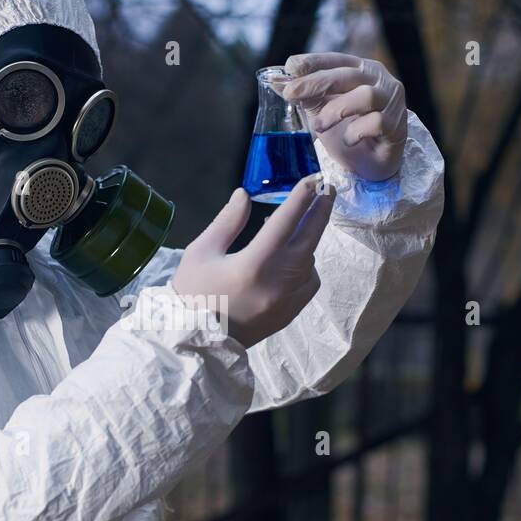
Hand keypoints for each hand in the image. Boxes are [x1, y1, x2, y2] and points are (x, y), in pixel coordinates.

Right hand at [172, 175, 334, 348]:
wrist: (196, 341)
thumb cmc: (193, 293)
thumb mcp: (201, 251)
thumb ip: (227, 221)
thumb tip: (245, 195)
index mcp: (255, 263)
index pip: (286, 221)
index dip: (300, 197)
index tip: (312, 179)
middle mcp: (278, 281)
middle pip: (310, 237)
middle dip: (320, 210)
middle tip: (326, 190)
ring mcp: (288, 299)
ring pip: (310, 259)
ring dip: (308, 238)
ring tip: (298, 224)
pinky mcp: (290, 313)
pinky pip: (309, 282)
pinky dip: (306, 265)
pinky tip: (293, 258)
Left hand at [280, 52, 406, 181]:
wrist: (370, 165)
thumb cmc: (348, 132)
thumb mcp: (322, 112)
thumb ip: (306, 97)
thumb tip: (275, 83)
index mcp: (361, 70)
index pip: (336, 59)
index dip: (313, 61)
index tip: (290, 66)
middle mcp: (379, 80)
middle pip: (348, 74)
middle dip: (316, 83)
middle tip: (290, 93)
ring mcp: (392, 101)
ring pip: (365, 95)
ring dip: (335, 110)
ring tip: (319, 126)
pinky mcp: (397, 125)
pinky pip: (376, 123)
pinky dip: (355, 132)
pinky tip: (348, 140)